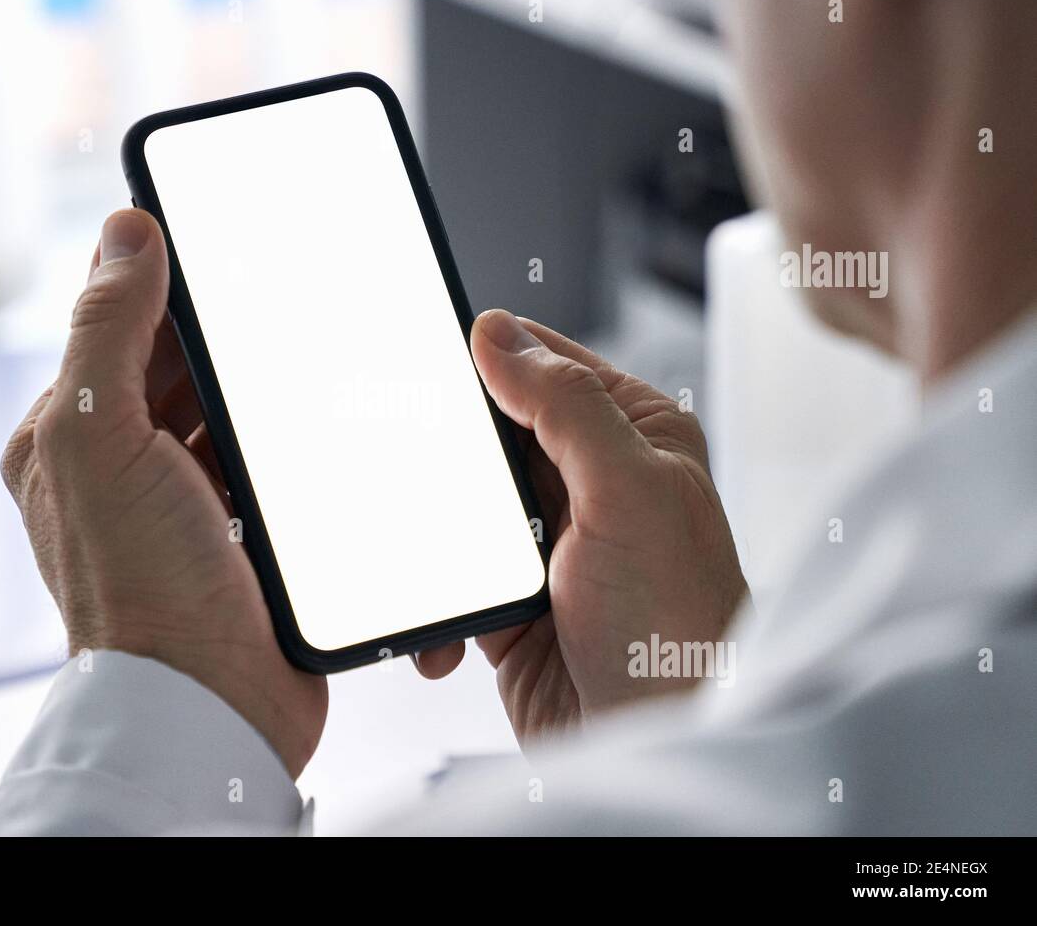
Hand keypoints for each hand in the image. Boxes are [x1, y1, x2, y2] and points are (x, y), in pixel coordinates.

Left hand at [0, 209, 326, 777]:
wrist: (212, 706)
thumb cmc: (144, 587)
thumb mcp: (101, 442)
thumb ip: (105, 331)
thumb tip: (125, 231)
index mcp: (64, 439)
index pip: (111, 328)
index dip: (161, 280)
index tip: (217, 238)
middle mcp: (116, 469)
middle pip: (176, 368)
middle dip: (222, 339)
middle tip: (279, 295)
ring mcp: (179, 503)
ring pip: (226, 414)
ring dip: (261, 391)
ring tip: (306, 355)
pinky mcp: (238, 533)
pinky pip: (264, 464)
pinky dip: (286, 442)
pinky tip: (317, 424)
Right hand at [414, 310, 746, 745]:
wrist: (660, 747)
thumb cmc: (677, 631)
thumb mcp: (628, 493)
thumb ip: (565, 407)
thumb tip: (499, 336)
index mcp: (635, 437)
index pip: (549, 368)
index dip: (488, 359)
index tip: (425, 354)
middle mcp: (593, 485)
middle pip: (494, 437)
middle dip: (450, 457)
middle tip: (405, 462)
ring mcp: (551, 546)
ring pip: (463, 507)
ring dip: (438, 536)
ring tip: (431, 559)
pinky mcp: (514, 604)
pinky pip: (453, 579)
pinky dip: (438, 604)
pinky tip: (444, 633)